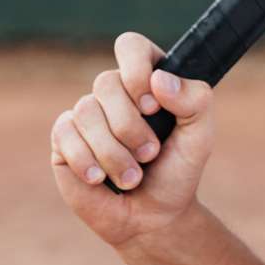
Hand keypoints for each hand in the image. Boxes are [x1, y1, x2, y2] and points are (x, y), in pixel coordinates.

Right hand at [50, 32, 214, 248]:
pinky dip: (86, 161)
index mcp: (147, 80)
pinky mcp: (64, 140)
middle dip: (130, 126)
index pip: (131, 47)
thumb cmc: (178, 171)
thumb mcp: (200, 135)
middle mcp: (114, 92)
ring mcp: (87, 114)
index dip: (136, 70)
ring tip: (132, 177)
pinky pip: (65, 135)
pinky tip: (99, 179)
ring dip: (113, 152)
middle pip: (106, 82)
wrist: (153, 218)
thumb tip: (158, 80)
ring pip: (86, 111)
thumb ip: (195, 100)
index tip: (152, 105)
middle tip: (150, 154)